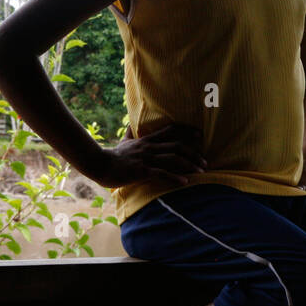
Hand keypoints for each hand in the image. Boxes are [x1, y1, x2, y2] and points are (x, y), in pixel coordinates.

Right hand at [87, 123, 207, 188]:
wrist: (100, 165)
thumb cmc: (114, 155)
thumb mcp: (124, 141)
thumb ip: (130, 132)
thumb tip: (130, 123)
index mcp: (147, 140)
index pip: (170, 130)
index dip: (187, 130)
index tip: (200, 134)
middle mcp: (150, 147)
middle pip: (177, 146)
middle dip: (194, 154)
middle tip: (205, 162)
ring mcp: (146, 159)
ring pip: (173, 159)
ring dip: (190, 165)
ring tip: (201, 171)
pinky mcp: (142, 171)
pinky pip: (162, 173)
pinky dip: (175, 178)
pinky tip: (185, 182)